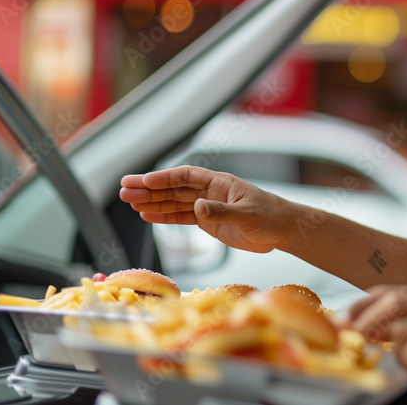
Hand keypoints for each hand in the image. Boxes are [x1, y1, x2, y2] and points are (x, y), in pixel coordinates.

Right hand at [120, 165, 291, 252]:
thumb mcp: (247, 215)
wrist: (283, 230)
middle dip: (149, 189)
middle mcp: (210, 192)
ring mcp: (208, 206)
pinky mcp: (209, 222)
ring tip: (129, 202)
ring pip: (174, 202)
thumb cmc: (270, 217)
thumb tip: (198, 207)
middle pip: (174, 188)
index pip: (185, 177)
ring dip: (152, 202)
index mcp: (220, 183)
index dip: (163, 178)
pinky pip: (181, 217)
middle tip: (124, 190)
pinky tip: (147, 216)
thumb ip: (222, 212)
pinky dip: (164, 217)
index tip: (142, 181)